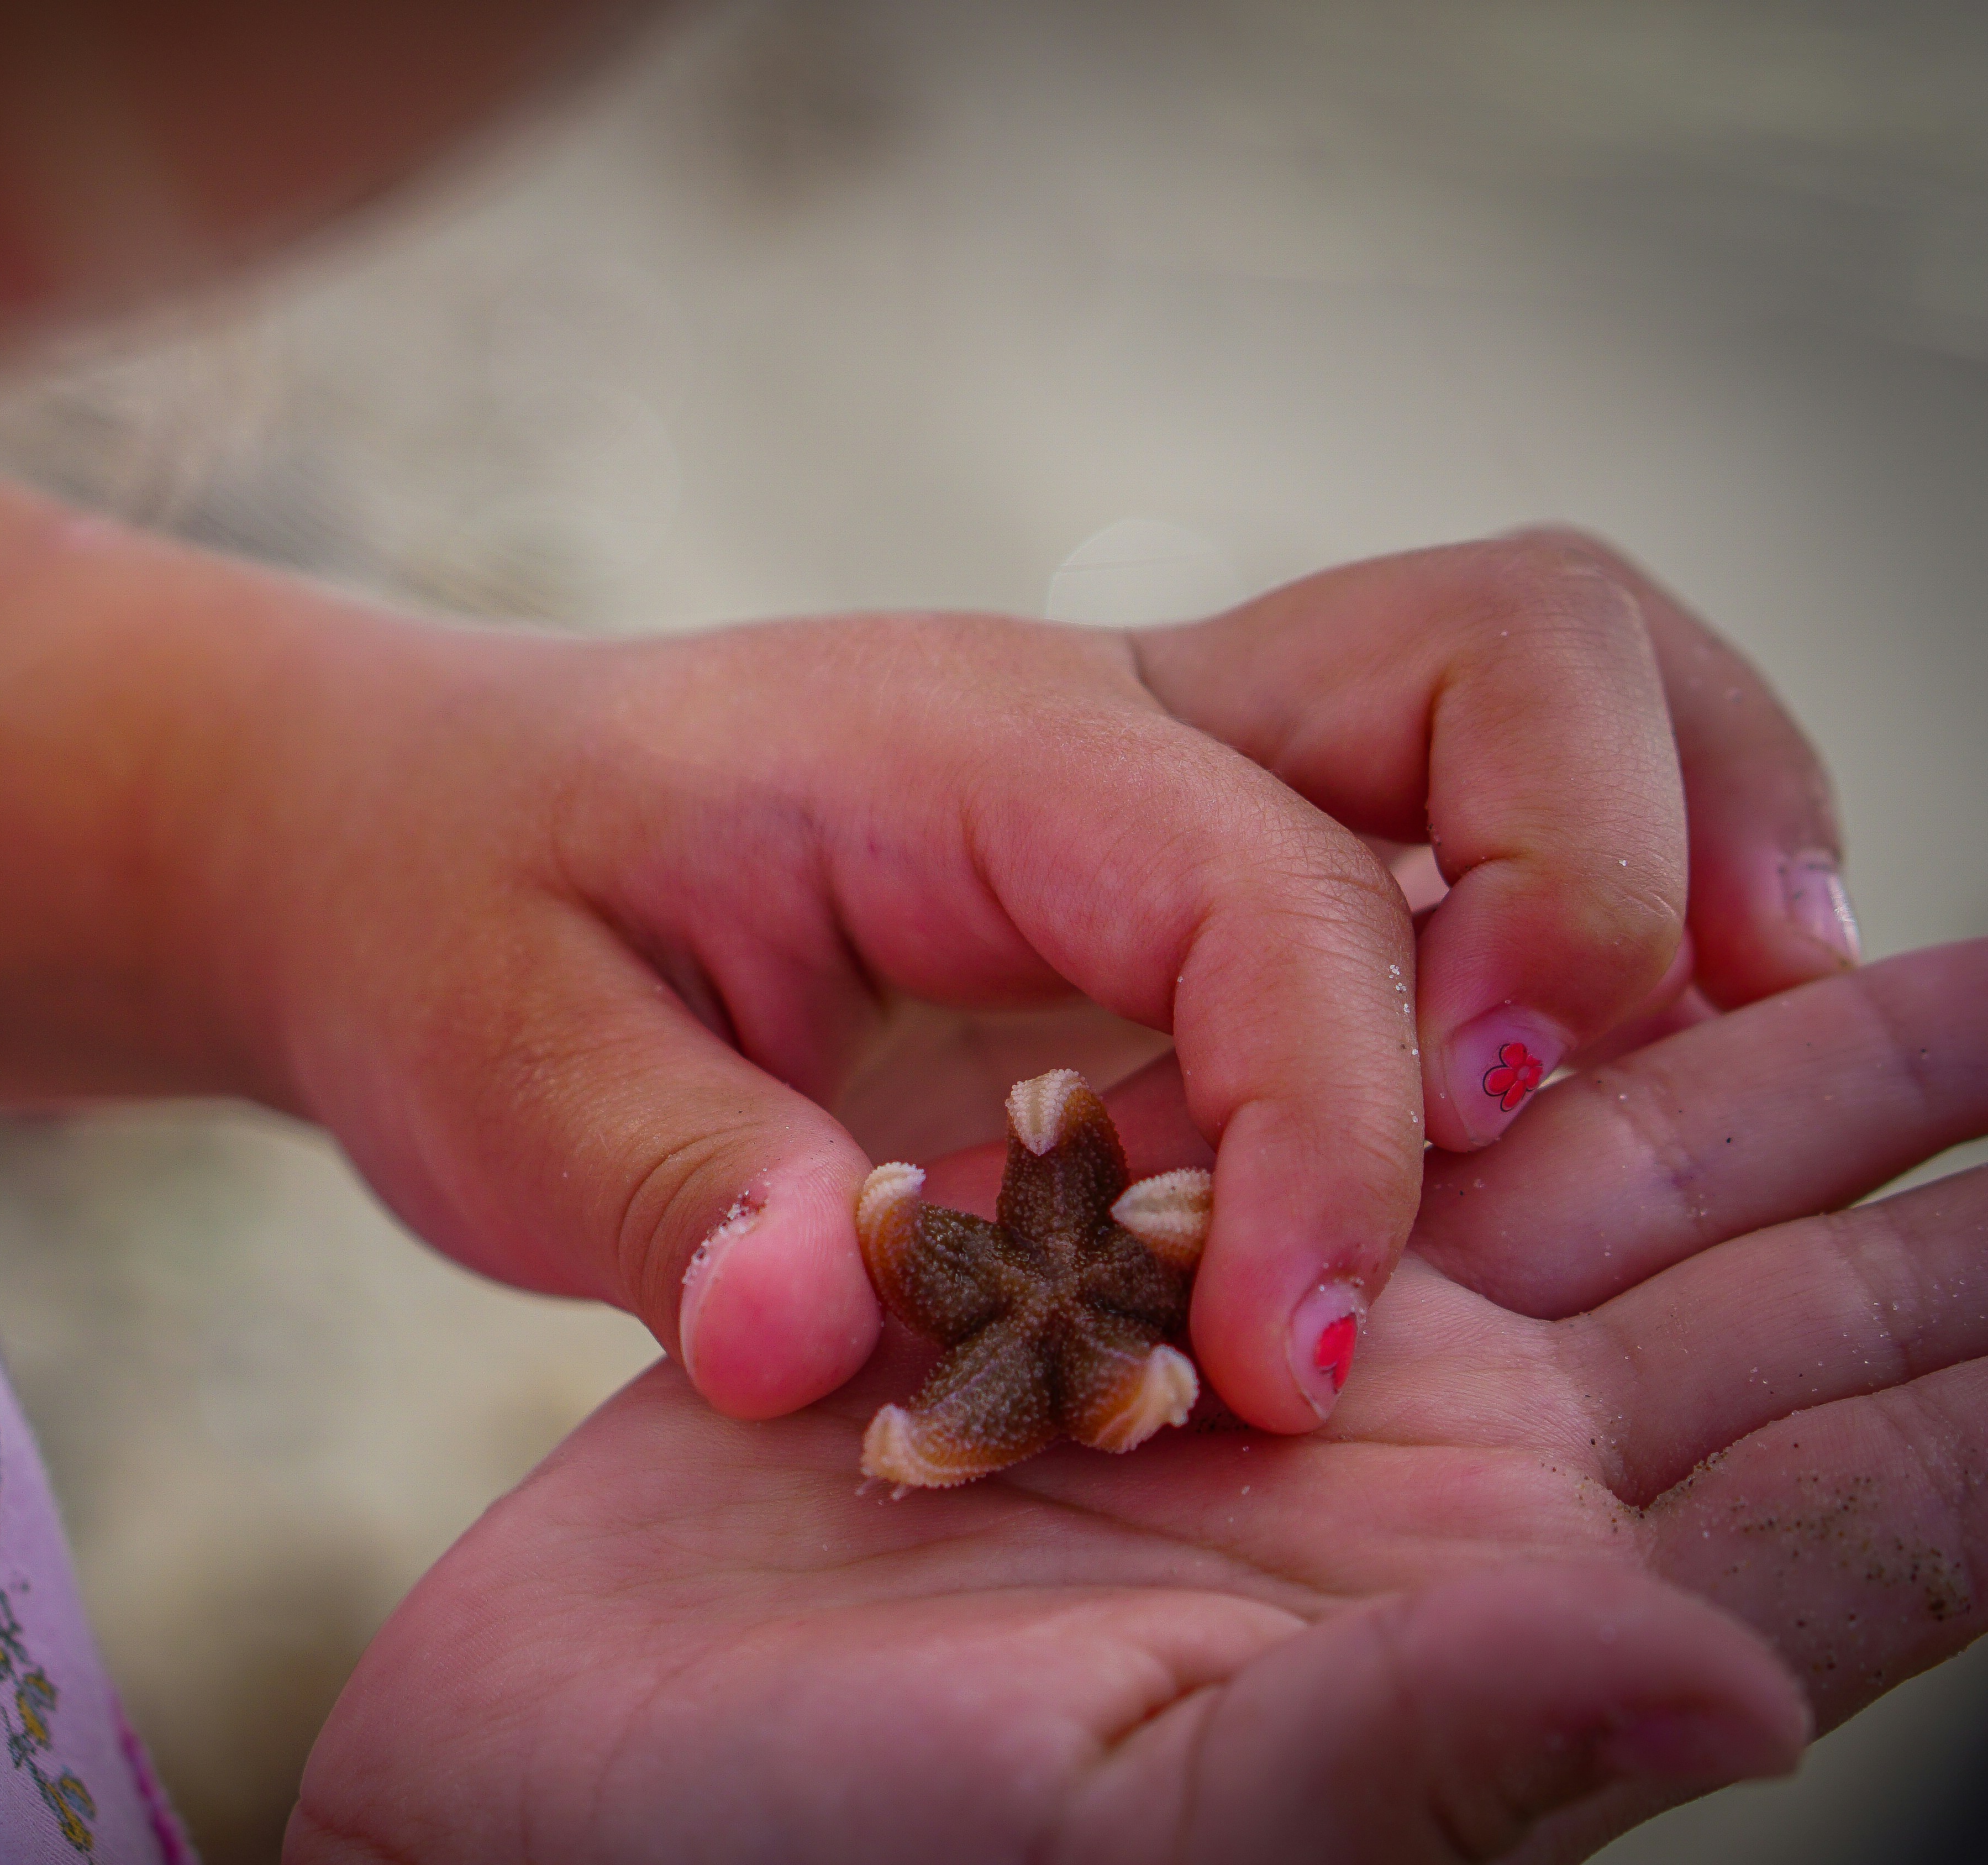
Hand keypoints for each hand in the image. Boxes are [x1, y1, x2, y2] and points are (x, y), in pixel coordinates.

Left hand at [0, 381, 1850, 1431]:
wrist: (422, 835)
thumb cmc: (455, 925)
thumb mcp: (497, 1068)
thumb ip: (656, 1186)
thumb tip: (798, 1321)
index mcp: (966, 747)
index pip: (1261, 892)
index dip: (1328, 1132)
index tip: (1291, 1367)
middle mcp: (1115, 720)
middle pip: (1501, 646)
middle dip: (1606, 871)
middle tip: (1586, 1128)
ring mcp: (1175, 770)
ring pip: (1526, 690)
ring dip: (1664, 846)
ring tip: (1750, 1048)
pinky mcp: (1193, 859)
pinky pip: (1451, 820)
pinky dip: (1577, 913)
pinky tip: (1589, 1089)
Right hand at [289, 943, 1987, 1863]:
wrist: (560, 1765)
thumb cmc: (803, 1851)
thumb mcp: (1138, 1828)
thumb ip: (1433, 1755)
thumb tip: (1734, 1660)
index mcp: (1470, 1643)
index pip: (1838, 1524)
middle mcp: (1423, 1518)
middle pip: (1757, 1326)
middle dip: (1927, 1190)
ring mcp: (1282, 1395)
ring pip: (1580, 1197)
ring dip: (1743, 1081)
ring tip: (1892, 951)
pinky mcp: (1128, 1298)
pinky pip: (1341, 1137)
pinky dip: (1463, 1042)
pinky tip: (1559, 956)